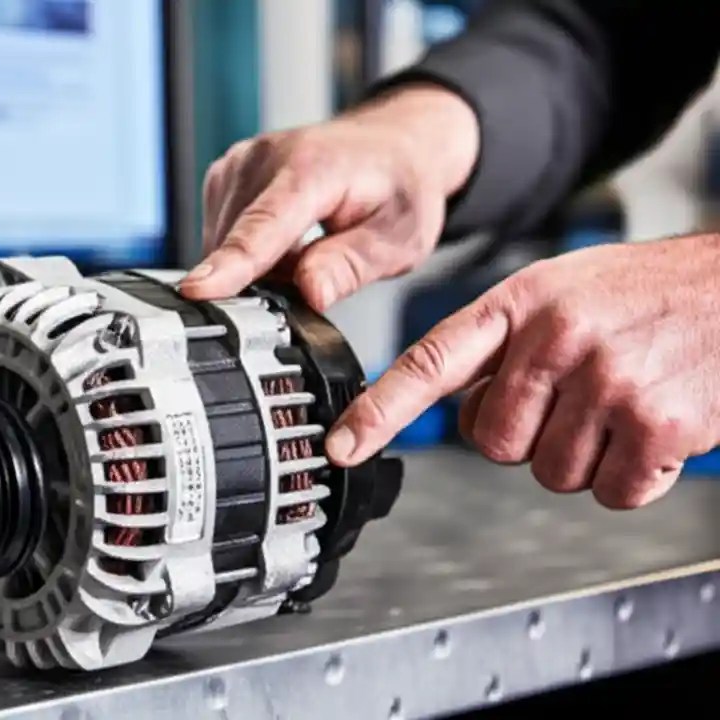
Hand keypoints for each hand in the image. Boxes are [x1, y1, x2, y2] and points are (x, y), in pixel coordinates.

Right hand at [180, 84, 478, 311]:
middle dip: (263, 279)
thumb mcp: (399, 238)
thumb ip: (350, 266)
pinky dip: (247, 250)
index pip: (263, 226)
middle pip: (236, 244)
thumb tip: (310, 294)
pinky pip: (220, 234)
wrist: (395, 144)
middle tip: (315, 273)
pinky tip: (283, 240)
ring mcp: (241, 162)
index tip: (197, 290)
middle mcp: (267, 157)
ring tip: (304, 249)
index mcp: (314, 169)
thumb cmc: (399, 188)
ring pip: (222, 244)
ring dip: (256, 266)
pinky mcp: (226, 174)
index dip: (231, 264)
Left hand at [325, 234, 719, 508]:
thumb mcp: (563, 291)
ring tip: (622, 403)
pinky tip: (653, 428)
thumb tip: (464, 411)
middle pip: (494, 442)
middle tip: (576, 401)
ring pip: (552, 473)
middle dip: (529, 437)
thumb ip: (504, 343)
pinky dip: (633, 477)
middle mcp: (556, 337)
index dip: (380, 410)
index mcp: (521, 303)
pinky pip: (611, 492)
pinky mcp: (656, 423)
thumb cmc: (650, 294)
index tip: (342, 446)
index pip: (431, 361)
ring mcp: (606, 380)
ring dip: (585, 456)